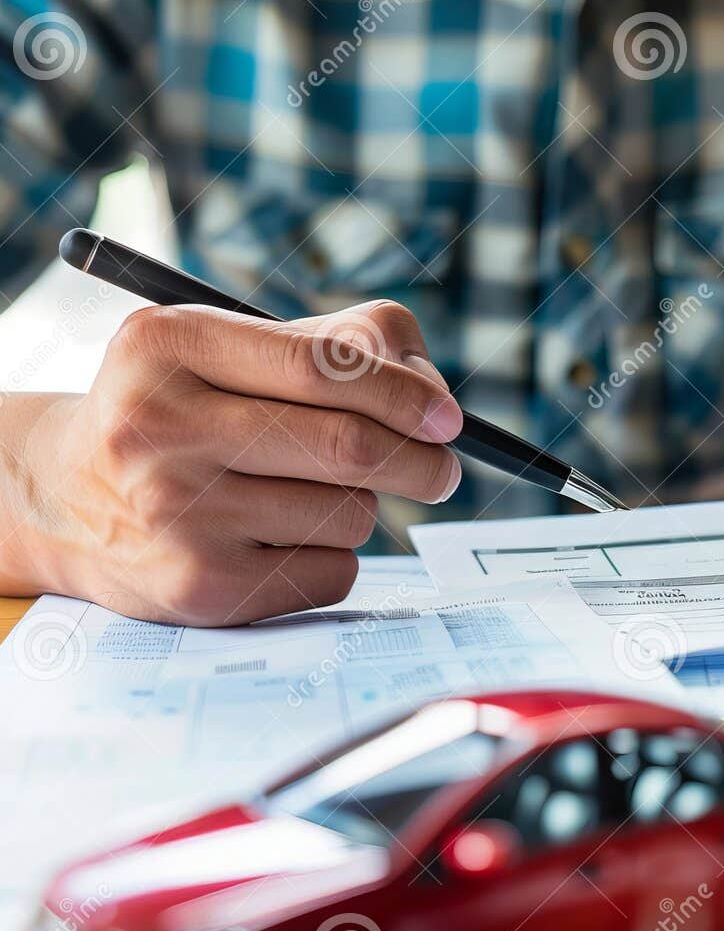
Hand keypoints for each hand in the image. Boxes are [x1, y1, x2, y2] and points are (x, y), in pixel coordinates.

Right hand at [4, 299, 461, 624]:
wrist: (66, 500)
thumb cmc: (184, 409)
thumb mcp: (229, 348)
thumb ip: (340, 343)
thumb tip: (433, 397)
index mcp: (168, 344)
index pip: (323, 365)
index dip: (406, 393)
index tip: (450, 419)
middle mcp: (159, 426)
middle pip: (349, 447)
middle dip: (421, 461)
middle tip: (445, 469)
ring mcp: (176, 513)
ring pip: (351, 513)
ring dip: (363, 506)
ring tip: (309, 495)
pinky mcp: (201, 587)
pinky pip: (334, 572)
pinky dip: (335, 557)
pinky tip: (280, 540)